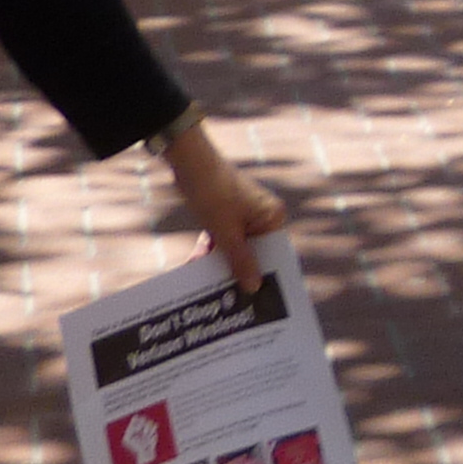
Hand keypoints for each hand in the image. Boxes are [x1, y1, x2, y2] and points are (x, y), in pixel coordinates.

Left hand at [164, 118, 284, 294]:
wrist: (189, 163)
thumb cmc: (214, 193)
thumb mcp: (226, 232)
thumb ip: (241, 261)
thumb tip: (254, 288)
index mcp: (273, 216)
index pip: (273, 254)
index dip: (263, 276)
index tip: (252, 299)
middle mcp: (263, 216)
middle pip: (253, 253)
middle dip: (237, 273)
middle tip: (226, 298)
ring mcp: (244, 215)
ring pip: (235, 249)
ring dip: (219, 264)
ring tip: (207, 286)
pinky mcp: (226, 215)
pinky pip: (223, 241)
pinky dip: (210, 252)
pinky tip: (195, 266)